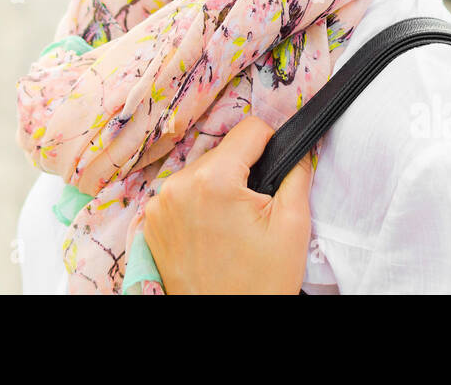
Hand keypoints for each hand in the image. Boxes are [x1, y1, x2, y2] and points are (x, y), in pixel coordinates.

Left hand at [142, 115, 313, 293]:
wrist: (226, 321)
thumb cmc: (260, 282)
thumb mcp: (293, 225)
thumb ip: (297, 173)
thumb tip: (300, 145)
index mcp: (215, 180)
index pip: (250, 129)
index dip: (272, 142)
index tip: (277, 167)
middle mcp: (178, 185)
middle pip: (223, 152)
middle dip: (243, 172)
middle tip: (254, 210)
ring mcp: (159, 205)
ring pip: (201, 172)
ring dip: (218, 187)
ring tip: (232, 225)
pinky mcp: (150, 222)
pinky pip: (180, 195)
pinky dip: (197, 205)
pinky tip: (210, 232)